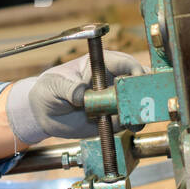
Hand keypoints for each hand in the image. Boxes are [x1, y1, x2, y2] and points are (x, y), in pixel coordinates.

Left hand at [5, 51, 144, 145]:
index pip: (126, 62)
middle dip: (145, 90)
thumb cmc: (49, 89)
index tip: (135, 82)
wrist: (44, 113)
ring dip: (142, 109)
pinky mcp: (113, 118)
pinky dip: (133, 123)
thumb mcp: (54, 85)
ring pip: (138, 102)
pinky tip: (129, 125)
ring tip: (134, 117)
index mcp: (101, 65)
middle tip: (139, 102)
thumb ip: (69, 88)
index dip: (135, 70)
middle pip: (139, 81)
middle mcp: (112, 81)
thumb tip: (82, 94)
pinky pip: (129, 120)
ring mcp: (114, 100)